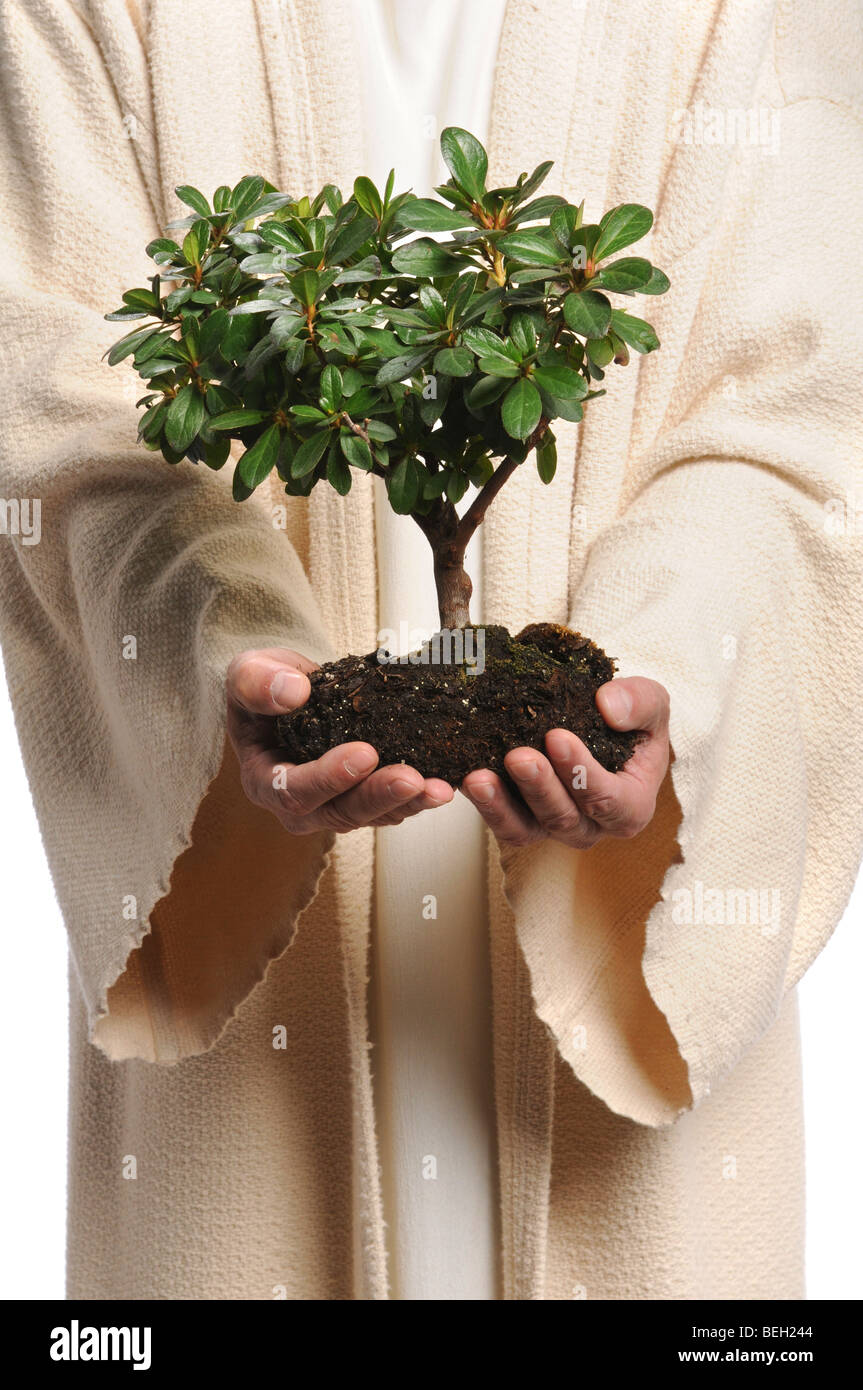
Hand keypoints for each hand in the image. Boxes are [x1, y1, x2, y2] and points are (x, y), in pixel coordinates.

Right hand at [227, 647, 453, 832]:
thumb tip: (293, 692)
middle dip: (378, 796)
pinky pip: (392, 806)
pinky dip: (418, 796)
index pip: (293, 790)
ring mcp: (333, 805)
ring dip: (408, 803)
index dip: (328, 777)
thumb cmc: (265, 684)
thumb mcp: (248, 672)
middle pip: (339, 813)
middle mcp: (298, 805)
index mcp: (264, 780)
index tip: (364, 754)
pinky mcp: (364, 798)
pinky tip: (445, 783)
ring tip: (440, 789)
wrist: (289, 692)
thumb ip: (257, 681)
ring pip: (372, 815)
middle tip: (413, 779)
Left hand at [460, 677, 669, 849]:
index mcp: (631, 805)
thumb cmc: (630, 722)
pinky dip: (484, 805)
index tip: (557, 737)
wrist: (600, 726)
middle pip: (564, 819)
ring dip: (501, 806)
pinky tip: (465, 778)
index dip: (583, 774)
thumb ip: (640, 702)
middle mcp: (592, 825)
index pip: (610, 800)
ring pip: (527, 830)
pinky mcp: (522, 821)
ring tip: (479, 778)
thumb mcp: (651, 703)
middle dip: (539, 788)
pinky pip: (502, 824)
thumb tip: (608, 707)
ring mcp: (553, 826)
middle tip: (517, 756)